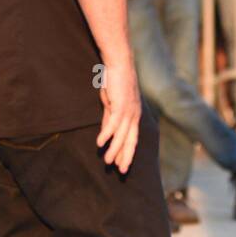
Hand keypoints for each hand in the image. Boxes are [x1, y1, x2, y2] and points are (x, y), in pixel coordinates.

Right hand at [97, 57, 141, 173]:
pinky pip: (113, 124)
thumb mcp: (112, 104)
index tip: (123, 166)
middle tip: (121, 171)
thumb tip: (107, 133)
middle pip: (131, 141)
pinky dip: (107, 135)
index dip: (127, 153)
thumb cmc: (115, 82)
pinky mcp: (120, 105)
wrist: (119, 64)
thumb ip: (110, 118)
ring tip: (107, 162)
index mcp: (134, 116)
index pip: (132, 139)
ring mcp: (129, 111)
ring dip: (114, 150)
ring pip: (122, 136)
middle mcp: (134, 116)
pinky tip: (101, 144)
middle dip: (126, 157)